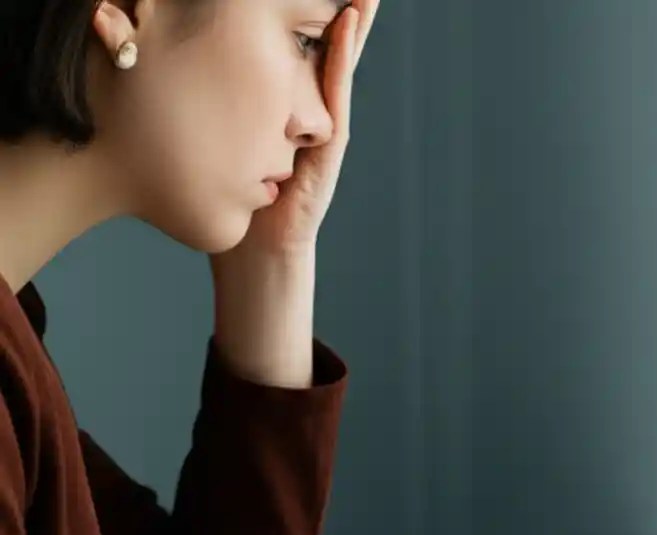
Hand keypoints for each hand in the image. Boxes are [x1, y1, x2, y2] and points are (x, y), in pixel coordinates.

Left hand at [223, 0, 380, 257]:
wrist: (252, 251)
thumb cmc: (229, 193)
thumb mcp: (219, 133)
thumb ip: (214, 100)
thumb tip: (165, 54)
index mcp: (283, 101)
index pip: (298, 44)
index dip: (300, 13)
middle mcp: (308, 107)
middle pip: (326, 45)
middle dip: (340, 11)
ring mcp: (324, 124)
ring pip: (339, 61)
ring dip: (354, 23)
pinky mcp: (330, 143)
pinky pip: (336, 90)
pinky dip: (342, 56)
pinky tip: (347, 25)